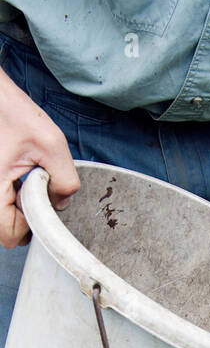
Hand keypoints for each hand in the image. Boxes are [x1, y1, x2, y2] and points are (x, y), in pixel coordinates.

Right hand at [0, 66, 78, 247]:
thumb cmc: (14, 112)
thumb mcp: (51, 144)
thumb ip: (65, 180)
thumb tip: (61, 204)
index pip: (10, 235)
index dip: (31, 227)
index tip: (40, 201)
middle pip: (6, 230)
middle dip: (26, 217)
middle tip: (35, 187)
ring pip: (4, 217)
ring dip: (20, 206)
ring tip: (27, 177)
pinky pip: (2, 203)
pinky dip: (14, 195)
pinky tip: (21, 174)